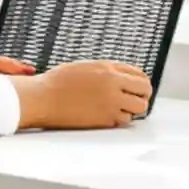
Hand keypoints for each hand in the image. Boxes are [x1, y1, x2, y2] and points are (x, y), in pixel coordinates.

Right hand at [8, 60, 151, 129]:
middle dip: (142, 95)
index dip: (140, 82)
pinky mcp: (105, 119)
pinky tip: (108, 115)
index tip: (138, 87)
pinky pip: (123, 120)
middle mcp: (113, 83)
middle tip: (136, 99)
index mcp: (107, 67)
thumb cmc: (57, 83)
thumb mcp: (85, 68)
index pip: (138, 73)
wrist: (42, 98)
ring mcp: (111, 102)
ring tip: (121, 109)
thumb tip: (122, 79)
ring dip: (132, 108)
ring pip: (139, 107)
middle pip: (145, 90)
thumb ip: (106, 72)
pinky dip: (119, 119)